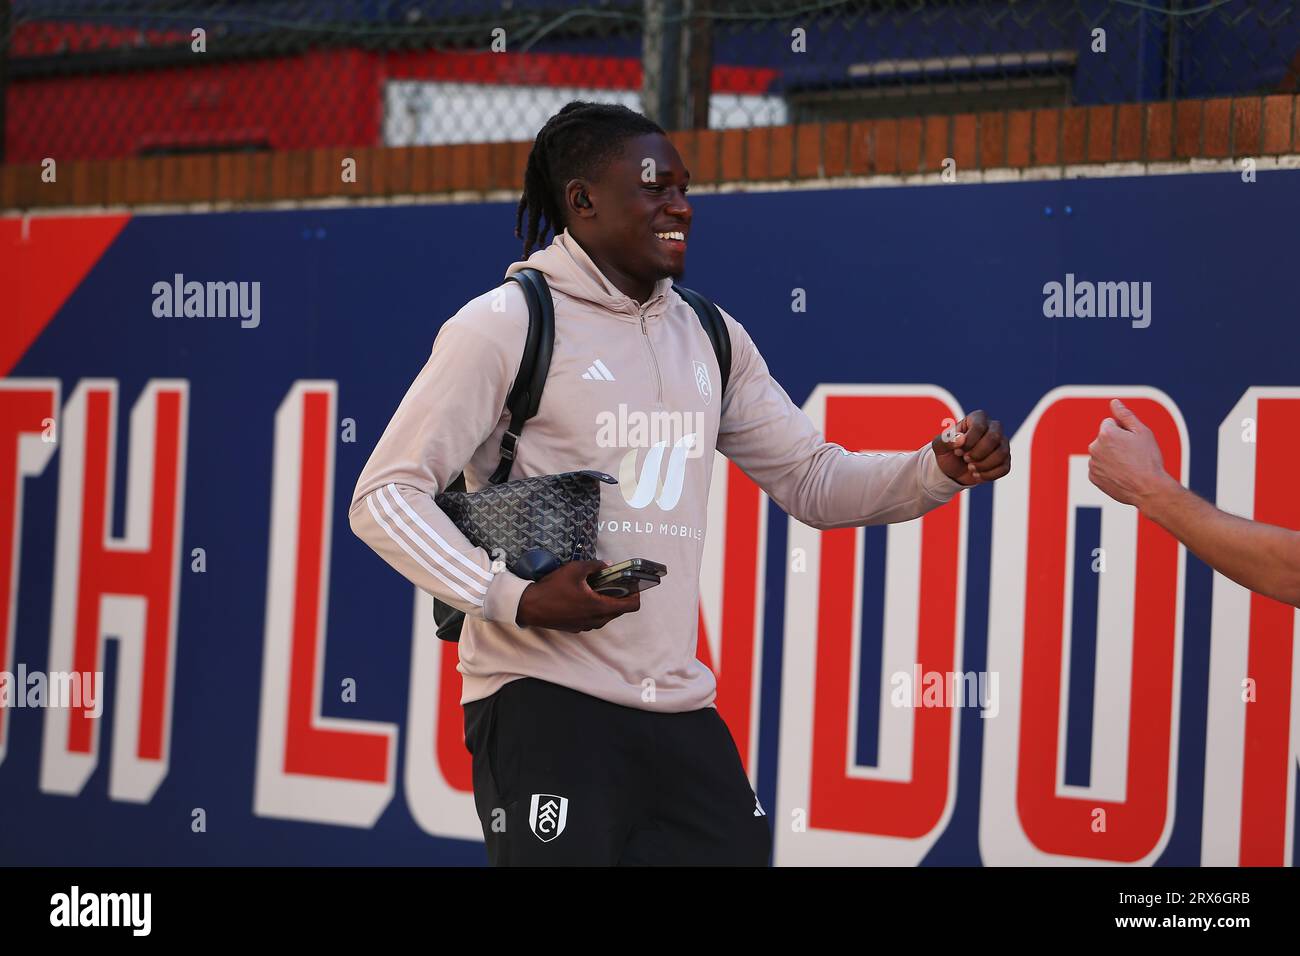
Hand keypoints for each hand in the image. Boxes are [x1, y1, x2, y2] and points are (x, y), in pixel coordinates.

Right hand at [514, 559, 640, 632]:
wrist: (529, 606)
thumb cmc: (553, 588)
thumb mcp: (575, 570)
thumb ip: (595, 566)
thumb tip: (608, 565)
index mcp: (600, 607)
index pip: (631, 606)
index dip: (636, 594)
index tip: (632, 584)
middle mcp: (596, 620)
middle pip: (619, 611)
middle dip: (621, 596)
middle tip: (614, 582)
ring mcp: (586, 626)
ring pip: (606, 616)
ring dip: (607, 603)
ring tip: (599, 588)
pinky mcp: (576, 628)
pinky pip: (593, 619)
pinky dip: (595, 609)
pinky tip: (584, 597)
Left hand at [931, 410, 1009, 485]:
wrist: (952, 469)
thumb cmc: (948, 452)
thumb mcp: (939, 445)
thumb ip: (947, 440)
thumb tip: (961, 439)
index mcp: (977, 418)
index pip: (979, 427)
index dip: (968, 442)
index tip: (957, 451)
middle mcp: (993, 427)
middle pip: (994, 438)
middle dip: (977, 453)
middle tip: (965, 459)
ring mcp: (1002, 443)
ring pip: (1001, 453)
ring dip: (983, 465)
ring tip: (970, 467)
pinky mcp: (1005, 459)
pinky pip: (1004, 468)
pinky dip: (988, 475)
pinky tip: (977, 474)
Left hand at [1087, 399, 1171, 506]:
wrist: (1148, 489)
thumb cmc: (1148, 459)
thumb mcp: (1142, 432)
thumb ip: (1125, 415)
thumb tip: (1114, 402)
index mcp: (1105, 433)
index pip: (1110, 423)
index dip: (1124, 431)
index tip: (1133, 442)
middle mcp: (1094, 447)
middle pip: (1104, 438)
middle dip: (1115, 443)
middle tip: (1132, 455)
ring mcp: (1092, 464)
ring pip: (1102, 454)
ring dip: (1111, 456)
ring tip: (1128, 466)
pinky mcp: (1093, 477)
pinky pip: (1100, 468)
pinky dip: (1108, 470)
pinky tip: (1122, 475)